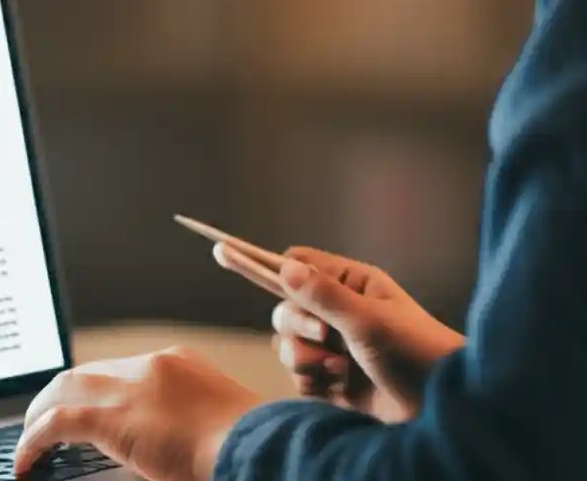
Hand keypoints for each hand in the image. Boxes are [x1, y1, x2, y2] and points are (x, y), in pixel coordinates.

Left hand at [12, 348, 258, 480]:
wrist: (257, 445)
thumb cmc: (251, 444)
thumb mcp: (219, 424)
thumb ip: (190, 423)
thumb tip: (173, 445)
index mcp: (177, 363)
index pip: (122, 369)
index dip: (98, 389)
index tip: (88, 408)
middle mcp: (149, 366)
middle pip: (87, 373)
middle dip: (62, 396)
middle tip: (46, 421)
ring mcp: (129, 388)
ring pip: (64, 390)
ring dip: (41, 413)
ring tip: (29, 439)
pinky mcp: (112, 418)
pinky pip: (56, 424)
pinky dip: (34, 440)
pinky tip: (26, 460)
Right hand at [220, 245, 463, 421]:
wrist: (440, 416)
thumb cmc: (419, 357)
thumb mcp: (369, 321)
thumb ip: (322, 295)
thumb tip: (283, 266)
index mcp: (352, 285)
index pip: (297, 264)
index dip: (264, 262)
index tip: (225, 250)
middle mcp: (339, 312)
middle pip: (283, 306)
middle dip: (298, 325)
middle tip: (327, 336)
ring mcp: (333, 347)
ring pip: (285, 344)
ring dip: (307, 359)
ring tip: (340, 370)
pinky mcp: (329, 381)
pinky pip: (296, 375)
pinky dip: (312, 383)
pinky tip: (340, 388)